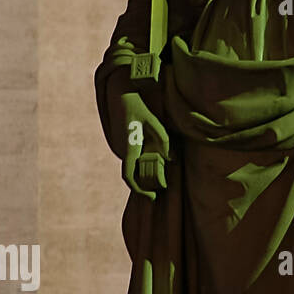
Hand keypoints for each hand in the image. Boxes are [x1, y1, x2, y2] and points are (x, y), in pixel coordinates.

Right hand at [107, 78, 171, 198]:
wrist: (123, 97)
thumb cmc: (139, 109)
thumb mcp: (155, 124)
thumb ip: (164, 142)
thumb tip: (172, 159)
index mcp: (129, 148)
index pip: (129, 176)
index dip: (139, 189)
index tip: (152, 197)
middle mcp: (122, 150)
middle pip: (132, 174)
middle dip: (144, 184)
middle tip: (160, 189)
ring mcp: (121, 147)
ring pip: (132, 167)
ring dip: (143, 174)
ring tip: (160, 178)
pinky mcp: (124, 143)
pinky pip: (132, 159)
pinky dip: (141, 165)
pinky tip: (154, 163)